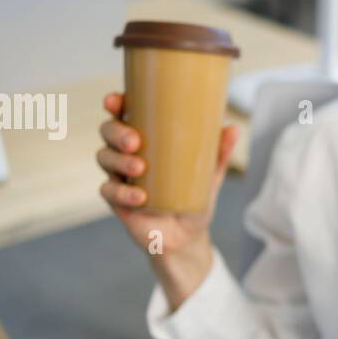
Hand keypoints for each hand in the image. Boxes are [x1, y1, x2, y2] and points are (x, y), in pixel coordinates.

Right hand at [97, 92, 238, 307]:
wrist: (186, 237)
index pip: (123, 114)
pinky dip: (122, 194)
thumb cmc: (192, 197)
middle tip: (134, 140)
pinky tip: (140, 197)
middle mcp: (126, 153)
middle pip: (107, 131)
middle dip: (116, 132)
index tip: (116, 101)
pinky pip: (109, 192)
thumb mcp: (209, 175)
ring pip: (104, 158)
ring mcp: (119, 177)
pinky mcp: (117, 201)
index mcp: (145, 139)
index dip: (115, 103)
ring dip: (119, 160)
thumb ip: (219, 153)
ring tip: (139, 167)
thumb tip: (233, 129)